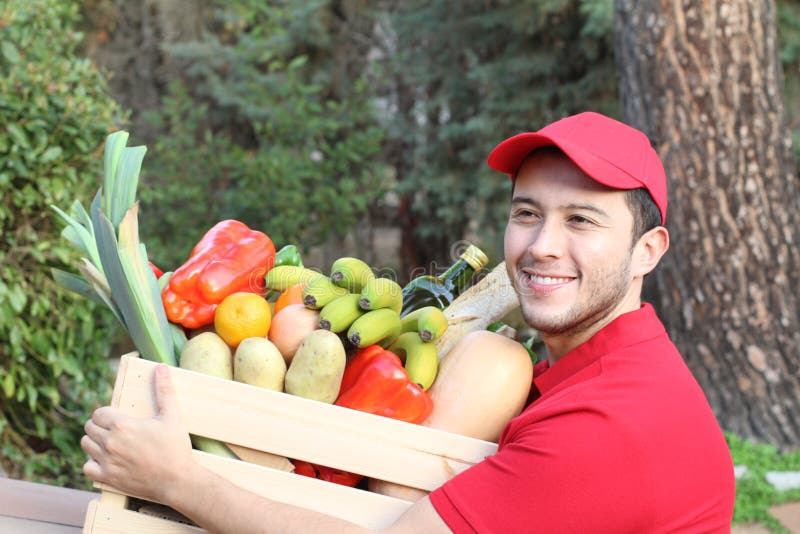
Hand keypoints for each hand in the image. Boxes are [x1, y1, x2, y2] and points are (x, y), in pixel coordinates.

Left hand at [81, 364, 193, 503]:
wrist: (177, 480)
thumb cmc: (175, 447)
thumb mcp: (172, 416)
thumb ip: (163, 390)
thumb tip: (161, 367)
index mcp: (123, 425)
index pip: (99, 413)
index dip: (106, 413)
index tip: (116, 416)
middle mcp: (110, 442)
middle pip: (89, 428)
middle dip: (99, 425)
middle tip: (114, 428)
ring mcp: (107, 461)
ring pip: (86, 445)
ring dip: (94, 442)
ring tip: (109, 442)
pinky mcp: (107, 478)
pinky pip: (87, 467)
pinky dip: (92, 463)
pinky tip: (105, 460)